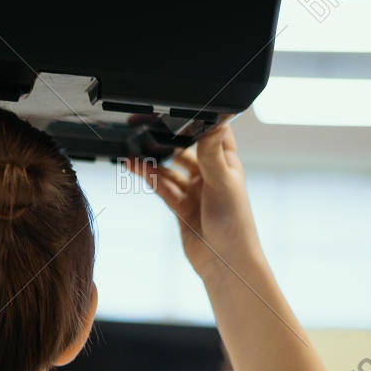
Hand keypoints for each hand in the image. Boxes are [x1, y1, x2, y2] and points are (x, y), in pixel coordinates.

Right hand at [134, 122, 263, 283]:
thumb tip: (213, 121)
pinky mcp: (181, 207)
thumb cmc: (236, 224)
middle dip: (169, 139)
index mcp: (227, 164)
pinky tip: (134, 167)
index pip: (215, 132)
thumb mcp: (223, 182)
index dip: (202, 118)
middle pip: (187, 149)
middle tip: (147, 124)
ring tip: (133, 148)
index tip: (182, 106)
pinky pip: (161, 187)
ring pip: (170, 169)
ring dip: (153, 160)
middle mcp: (211, 174)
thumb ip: (212, 154)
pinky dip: (148, 177)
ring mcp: (195, 191)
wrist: (225, 263)